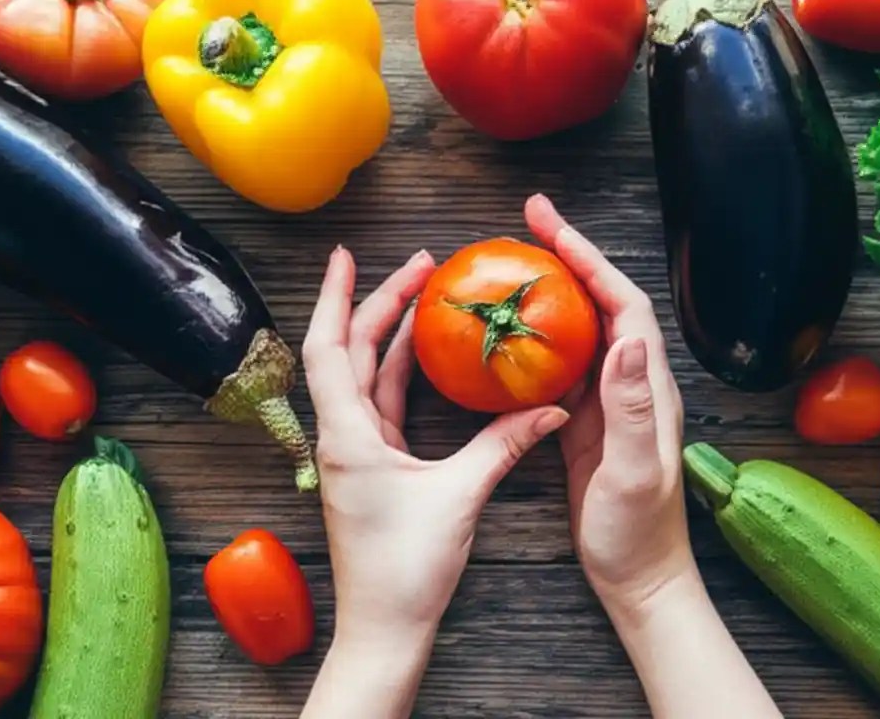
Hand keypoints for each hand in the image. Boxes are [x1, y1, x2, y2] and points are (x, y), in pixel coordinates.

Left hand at [300, 246, 568, 717]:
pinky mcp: (374, 467)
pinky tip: (428, 354)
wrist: (386, 626)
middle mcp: (344, 437)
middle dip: (380, 303)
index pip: (329, 348)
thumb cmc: (407, 569)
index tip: (345, 254)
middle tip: (417, 265)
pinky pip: (384, 404)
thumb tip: (550, 410)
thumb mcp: (461, 497)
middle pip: (350, 352)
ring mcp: (357, 452)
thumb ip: (504, 446)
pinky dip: (402, 373)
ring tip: (425, 296)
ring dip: (391, 335)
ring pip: (367, 376)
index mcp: (348, 436)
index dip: (336, 297)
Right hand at [523, 195, 693, 612]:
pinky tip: (510, 331)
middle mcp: (632, 383)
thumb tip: (628, 339)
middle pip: (601, 301)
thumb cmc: (638, 532)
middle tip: (527, 221)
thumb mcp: (634, 471)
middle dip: (568, 256)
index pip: (622, 302)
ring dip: (552, 289)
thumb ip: (632, 406)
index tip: (550, 225)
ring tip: (514, 261)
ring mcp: (608, 401)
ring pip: (580, 327)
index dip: (588, 258)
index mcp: (647, 386)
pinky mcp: (585, 421)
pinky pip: (560, 364)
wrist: (637, 577)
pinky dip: (537, 337)